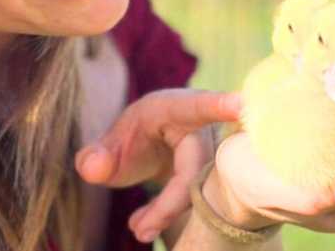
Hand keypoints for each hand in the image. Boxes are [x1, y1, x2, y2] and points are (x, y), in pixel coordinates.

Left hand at [74, 88, 239, 242]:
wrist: (155, 146)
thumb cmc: (136, 138)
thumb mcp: (110, 145)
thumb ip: (96, 155)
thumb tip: (92, 168)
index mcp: (174, 107)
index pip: (198, 106)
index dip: (219, 106)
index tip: (242, 104)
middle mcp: (203, 126)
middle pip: (196, 166)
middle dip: (169, 203)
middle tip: (139, 231)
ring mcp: (216, 151)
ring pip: (202, 187)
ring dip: (168, 212)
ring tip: (138, 230)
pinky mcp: (218, 174)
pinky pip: (204, 198)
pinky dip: (172, 215)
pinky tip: (145, 225)